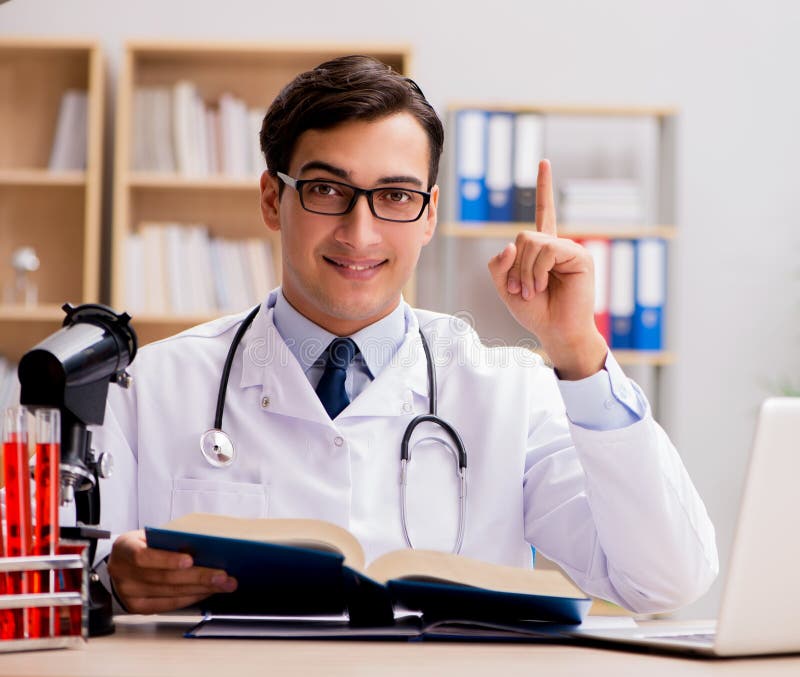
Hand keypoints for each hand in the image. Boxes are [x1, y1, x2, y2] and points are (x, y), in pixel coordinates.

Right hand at [107, 530, 237, 613]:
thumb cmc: (142, 544)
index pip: (143, 556)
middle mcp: (123, 573)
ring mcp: (129, 593)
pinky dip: (191, 598)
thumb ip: (169, 539)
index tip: (190, 559)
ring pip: (170, 593)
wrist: (121, 563)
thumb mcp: (149, 535)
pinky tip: (207, 592)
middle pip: (164, 578)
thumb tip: (205, 545)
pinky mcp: (138, 607)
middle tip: (222, 576)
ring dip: (201, 589)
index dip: (167, 559)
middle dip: (198, 577)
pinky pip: (169, 604)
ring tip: (223, 585)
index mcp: (124, 548)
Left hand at [488, 160, 606, 378]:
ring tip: (533, 291)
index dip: (543, 188)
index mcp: (542, 249)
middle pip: (523, 237)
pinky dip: (537, 271)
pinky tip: (542, 286)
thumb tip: (509, 244)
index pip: (542, 213)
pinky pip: (547, 250)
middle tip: (521, 290)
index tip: (543, 161)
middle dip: (515, 266)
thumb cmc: (536, 312)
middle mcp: (557, 245)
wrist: (557, 332)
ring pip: (532, 243)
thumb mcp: (506, 288)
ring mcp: (569, 249)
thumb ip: (499, 266)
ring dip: (525, 272)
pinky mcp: (580, 256)